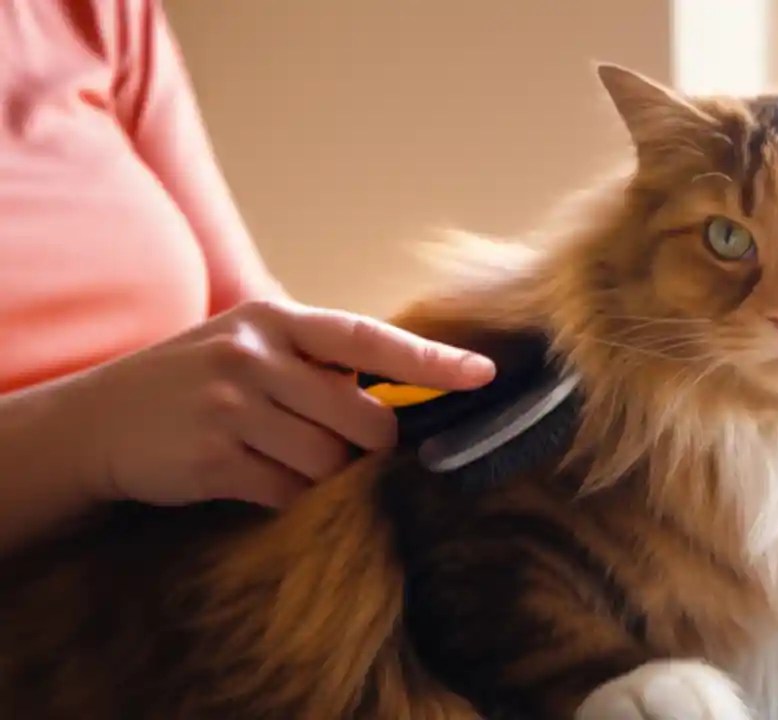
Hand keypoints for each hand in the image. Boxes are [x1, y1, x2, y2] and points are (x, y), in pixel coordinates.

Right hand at [70, 299, 494, 508]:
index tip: (484, 373)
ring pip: (331, 463)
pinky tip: (258, 481)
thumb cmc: (197, 383)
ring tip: (283, 459)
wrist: (95, 421)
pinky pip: (289, 493)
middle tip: (339, 446)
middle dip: (369, 446)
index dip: (430, 361)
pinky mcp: (213, 459)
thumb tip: (406, 396)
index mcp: (275, 321)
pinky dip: (289, 497)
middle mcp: (255, 356)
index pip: (368, 339)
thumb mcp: (251, 347)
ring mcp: (231, 407)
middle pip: (364, 419)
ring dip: (325, 476)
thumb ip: (317, 362)